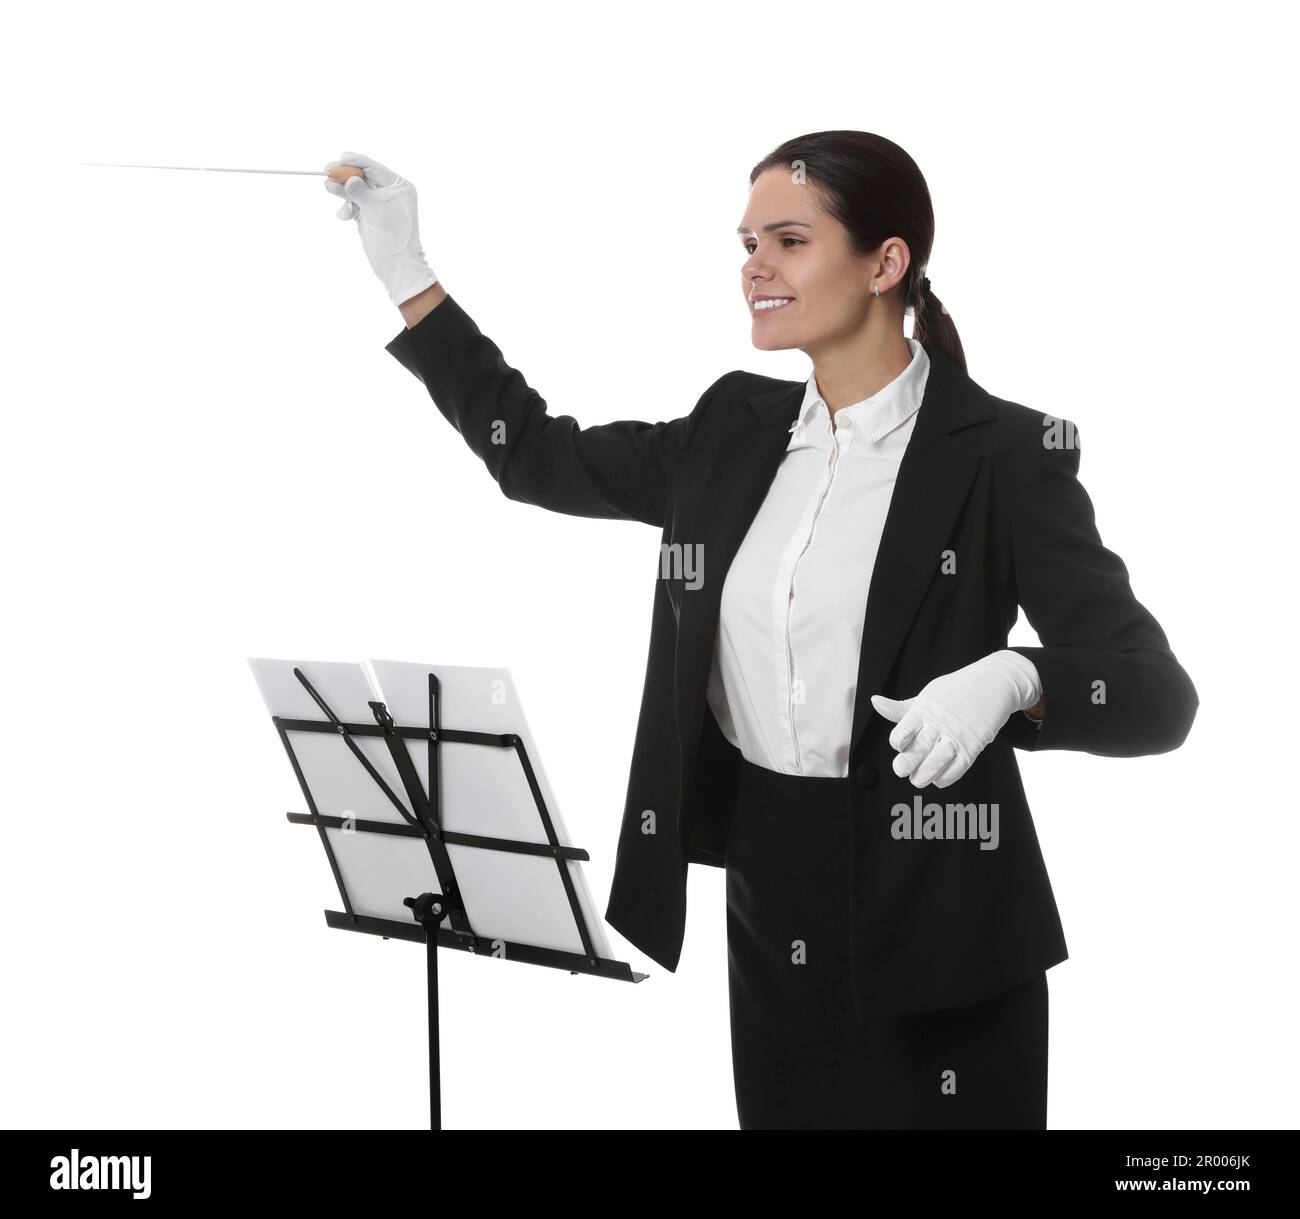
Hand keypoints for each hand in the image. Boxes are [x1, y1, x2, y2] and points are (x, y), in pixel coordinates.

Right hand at [323, 150, 437, 306]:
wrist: (397, 266)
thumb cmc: (394, 237)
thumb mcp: (377, 210)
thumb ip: (361, 192)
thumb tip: (348, 179)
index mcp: (399, 186)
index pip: (374, 168)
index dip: (356, 162)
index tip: (339, 158)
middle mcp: (390, 192)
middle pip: (362, 177)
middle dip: (345, 176)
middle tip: (326, 171)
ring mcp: (378, 204)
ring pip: (355, 190)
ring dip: (342, 191)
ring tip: (328, 188)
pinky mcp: (368, 216)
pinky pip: (353, 205)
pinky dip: (346, 208)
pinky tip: (344, 216)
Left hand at [869, 650, 1042, 788]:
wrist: (995, 682)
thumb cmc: (955, 691)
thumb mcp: (927, 696)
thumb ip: (901, 708)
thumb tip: (874, 701)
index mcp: (925, 709)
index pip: (905, 728)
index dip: (899, 740)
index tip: (899, 745)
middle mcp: (940, 722)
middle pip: (920, 747)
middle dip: (908, 762)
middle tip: (901, 770)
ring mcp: (958, 735)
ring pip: (938, 761)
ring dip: (925, 774)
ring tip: (917, 779)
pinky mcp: (974, 745)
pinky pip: (958, 767)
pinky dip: (946, 776)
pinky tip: (938, 778)